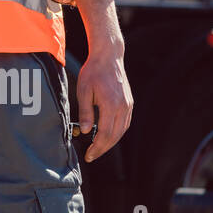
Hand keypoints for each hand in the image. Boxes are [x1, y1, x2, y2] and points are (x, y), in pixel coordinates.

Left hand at [73, 0, 133, 162]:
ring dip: (111, 142)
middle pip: (115, 135)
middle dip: (103, 148)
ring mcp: (128, 105)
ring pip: (122, 131)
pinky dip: (117, 133)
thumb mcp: (84, 90)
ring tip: (98, 148)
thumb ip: (86, 111)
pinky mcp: (129, 103)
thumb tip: (86, 131)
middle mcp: (123, 107)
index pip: (105, 133)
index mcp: (111, 104)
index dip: (97, 147)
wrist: (108, 57)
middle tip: (92, 155)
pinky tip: (108, 135)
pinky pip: (125, 123)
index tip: (89, 155)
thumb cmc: (93, 72)